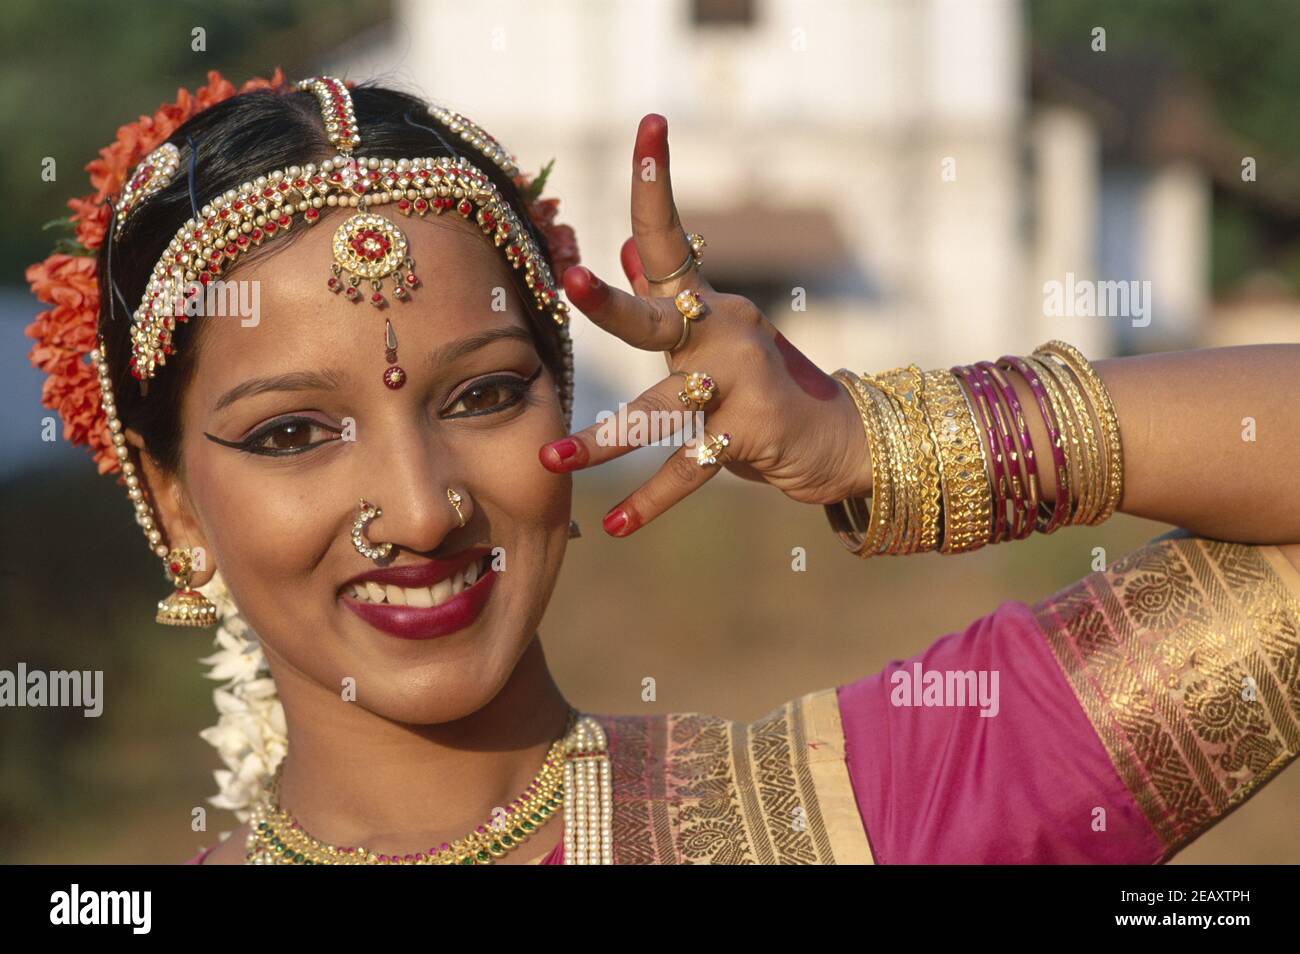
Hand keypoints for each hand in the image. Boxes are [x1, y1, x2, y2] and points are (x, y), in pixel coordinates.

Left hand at [539, 114, 870, 536]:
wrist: (839, 440)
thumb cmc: (762, 385)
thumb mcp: (716, 337)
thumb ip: (667, 297)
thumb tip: (618, 251)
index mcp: (707, 305)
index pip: (672, 237)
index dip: (657, 183)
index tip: (649, 122)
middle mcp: (722, 333)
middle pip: (655, 314)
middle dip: (608, 301)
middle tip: (568, 277)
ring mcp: (737, 384)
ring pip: (660, 407)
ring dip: (603, 437)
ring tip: (549, 460)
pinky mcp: (747, 435)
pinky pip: (689, 472)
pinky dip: (650, 503)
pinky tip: (613, 529)